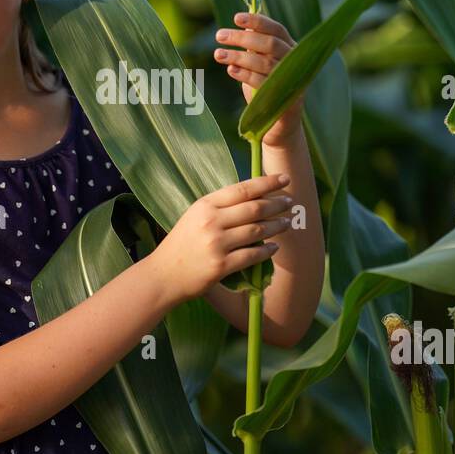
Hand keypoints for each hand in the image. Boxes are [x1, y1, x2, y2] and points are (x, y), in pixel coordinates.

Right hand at [145, 173, 293, 306]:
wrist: (163, 275)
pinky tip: (274, 247)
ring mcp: (216, 244)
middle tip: (291, 202)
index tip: (284, 178)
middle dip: (277, 204)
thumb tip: (253, 197)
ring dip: (276, 226)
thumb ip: (219, 207)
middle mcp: (211, 221)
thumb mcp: (194, 216)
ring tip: (286, 222)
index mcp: (205, 205)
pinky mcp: (221, 266)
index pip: (242, 189)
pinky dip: (266, 251)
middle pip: (254, 208)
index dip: (267, 183)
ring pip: (257, 231)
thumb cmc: (181, 244)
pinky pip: (252, 256)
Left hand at [214, 11, 302, 146]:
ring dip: (238, 56)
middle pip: (270, 44)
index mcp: (291, 49)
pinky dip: (244, 74)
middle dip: (242, 37)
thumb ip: (255, 47)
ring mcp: (292, 81)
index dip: (257, 21)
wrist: (278, 124)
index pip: (276, 29)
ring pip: (264, 63)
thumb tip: (241, 26)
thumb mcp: (261, 63)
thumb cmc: (266, 87)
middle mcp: (295, 63)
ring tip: (218, 54)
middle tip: (219, 35)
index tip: (235, 18)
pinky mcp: (284, 99)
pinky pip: (262, 83)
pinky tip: (231, 70)